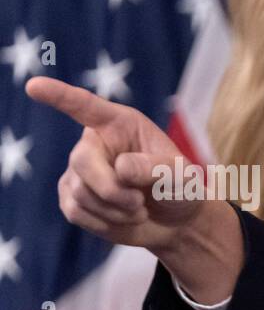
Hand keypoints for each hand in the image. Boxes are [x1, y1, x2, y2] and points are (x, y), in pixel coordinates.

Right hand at [26, 77, 244, 302]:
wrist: (175, 220)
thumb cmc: (179, 188)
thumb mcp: (182, 176)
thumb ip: (157, 168)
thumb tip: (121, 168)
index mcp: (119, 124)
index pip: (85, 106)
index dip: (59, 96)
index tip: (34, 86)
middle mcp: (94, 143)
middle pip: (82, 161)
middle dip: (111, 190)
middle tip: (139, 203)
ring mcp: (79, 171)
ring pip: (80, 192)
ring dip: (115, 211)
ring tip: (139, 210)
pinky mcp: (73, 197)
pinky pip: (76, 212)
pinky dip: (105, 223)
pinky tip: (124, 219)